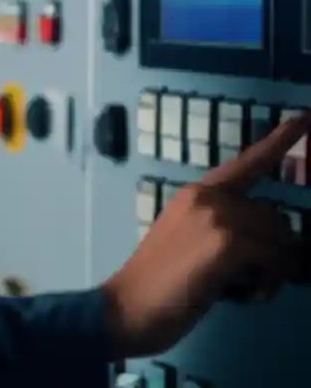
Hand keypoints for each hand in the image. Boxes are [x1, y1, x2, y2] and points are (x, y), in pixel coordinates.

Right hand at [99, 111, 310, 356]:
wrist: (128, 306)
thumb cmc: (159, 284)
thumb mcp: (191, 244)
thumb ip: (224, 231)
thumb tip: (276, 245)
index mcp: (195, 194)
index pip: (246, 163)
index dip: (279, 141)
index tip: (305, 116)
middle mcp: (207, 197)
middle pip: (275, 218)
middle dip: (274, 254)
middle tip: (250, 283)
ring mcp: (216, 216)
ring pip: (280, 238)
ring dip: (273, 271)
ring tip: (243, 290)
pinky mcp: (226, 242)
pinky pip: (276, 258)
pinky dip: (270, 281)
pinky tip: (245, 294)